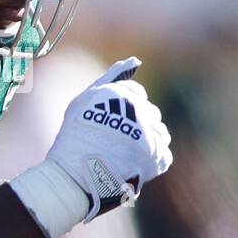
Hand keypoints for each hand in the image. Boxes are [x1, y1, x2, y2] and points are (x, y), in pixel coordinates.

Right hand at [46, 56, 172, 220]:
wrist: (74, 176)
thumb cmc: (75, 137)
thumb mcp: (86, 101)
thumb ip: (111, 78)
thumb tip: (134, 61)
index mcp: (122, 95)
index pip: (137, 94)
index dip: (123, 109)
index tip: (110, 123)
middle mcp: (139, 111)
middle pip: (150, 113)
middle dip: (137, 125)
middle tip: (115, 142)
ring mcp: (150, 135)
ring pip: (160, 133)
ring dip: (147, 142)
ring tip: (124, 154)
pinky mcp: (157, 158)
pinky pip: (163, 154)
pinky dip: (151, 161)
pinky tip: (132, 164)